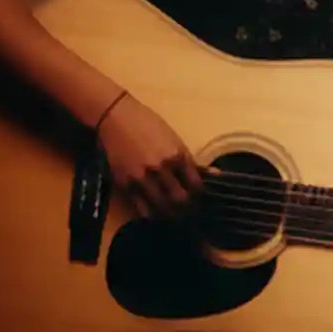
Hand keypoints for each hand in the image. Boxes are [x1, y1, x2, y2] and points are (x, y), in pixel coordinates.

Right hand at [95, 93, 204, 218]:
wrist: (115, 116)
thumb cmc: (148, 124)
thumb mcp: (175, 140)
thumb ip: (192, 162)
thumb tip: (217, 175)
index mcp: (177, 156)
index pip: (196, 186)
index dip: (200, 197)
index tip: (200, 200)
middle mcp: (161, 169)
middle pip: (181, 201)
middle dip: (188, 210)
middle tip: (189, 212)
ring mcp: (142, 178)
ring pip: (162, 208)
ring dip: (171, 215)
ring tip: (175, 215)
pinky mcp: (125, 184)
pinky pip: (142, 209)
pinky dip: (152, 215)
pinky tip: (157, 213)